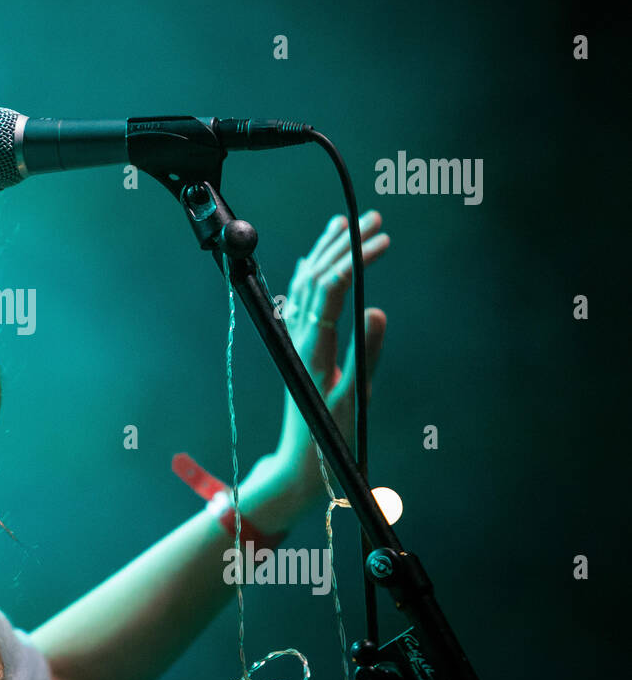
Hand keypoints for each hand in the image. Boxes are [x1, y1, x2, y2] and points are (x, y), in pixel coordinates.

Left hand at [270, 210, 389, 497]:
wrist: (299, 462)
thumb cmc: (329, 437)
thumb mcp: (355, 398)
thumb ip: (367, 353)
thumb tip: (376, 310)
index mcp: (313, 346)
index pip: (332, 287)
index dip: (356, 257)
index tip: (383, 238)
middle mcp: (299, 336)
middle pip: (316, 277)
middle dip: (344, 242)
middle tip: (373, 217)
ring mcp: (295, 340)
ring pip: (305, 284)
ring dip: (326, 251)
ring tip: (346, 223)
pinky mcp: (298, 347)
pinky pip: (300, 300)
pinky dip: (311, 274)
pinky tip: (316, 260)